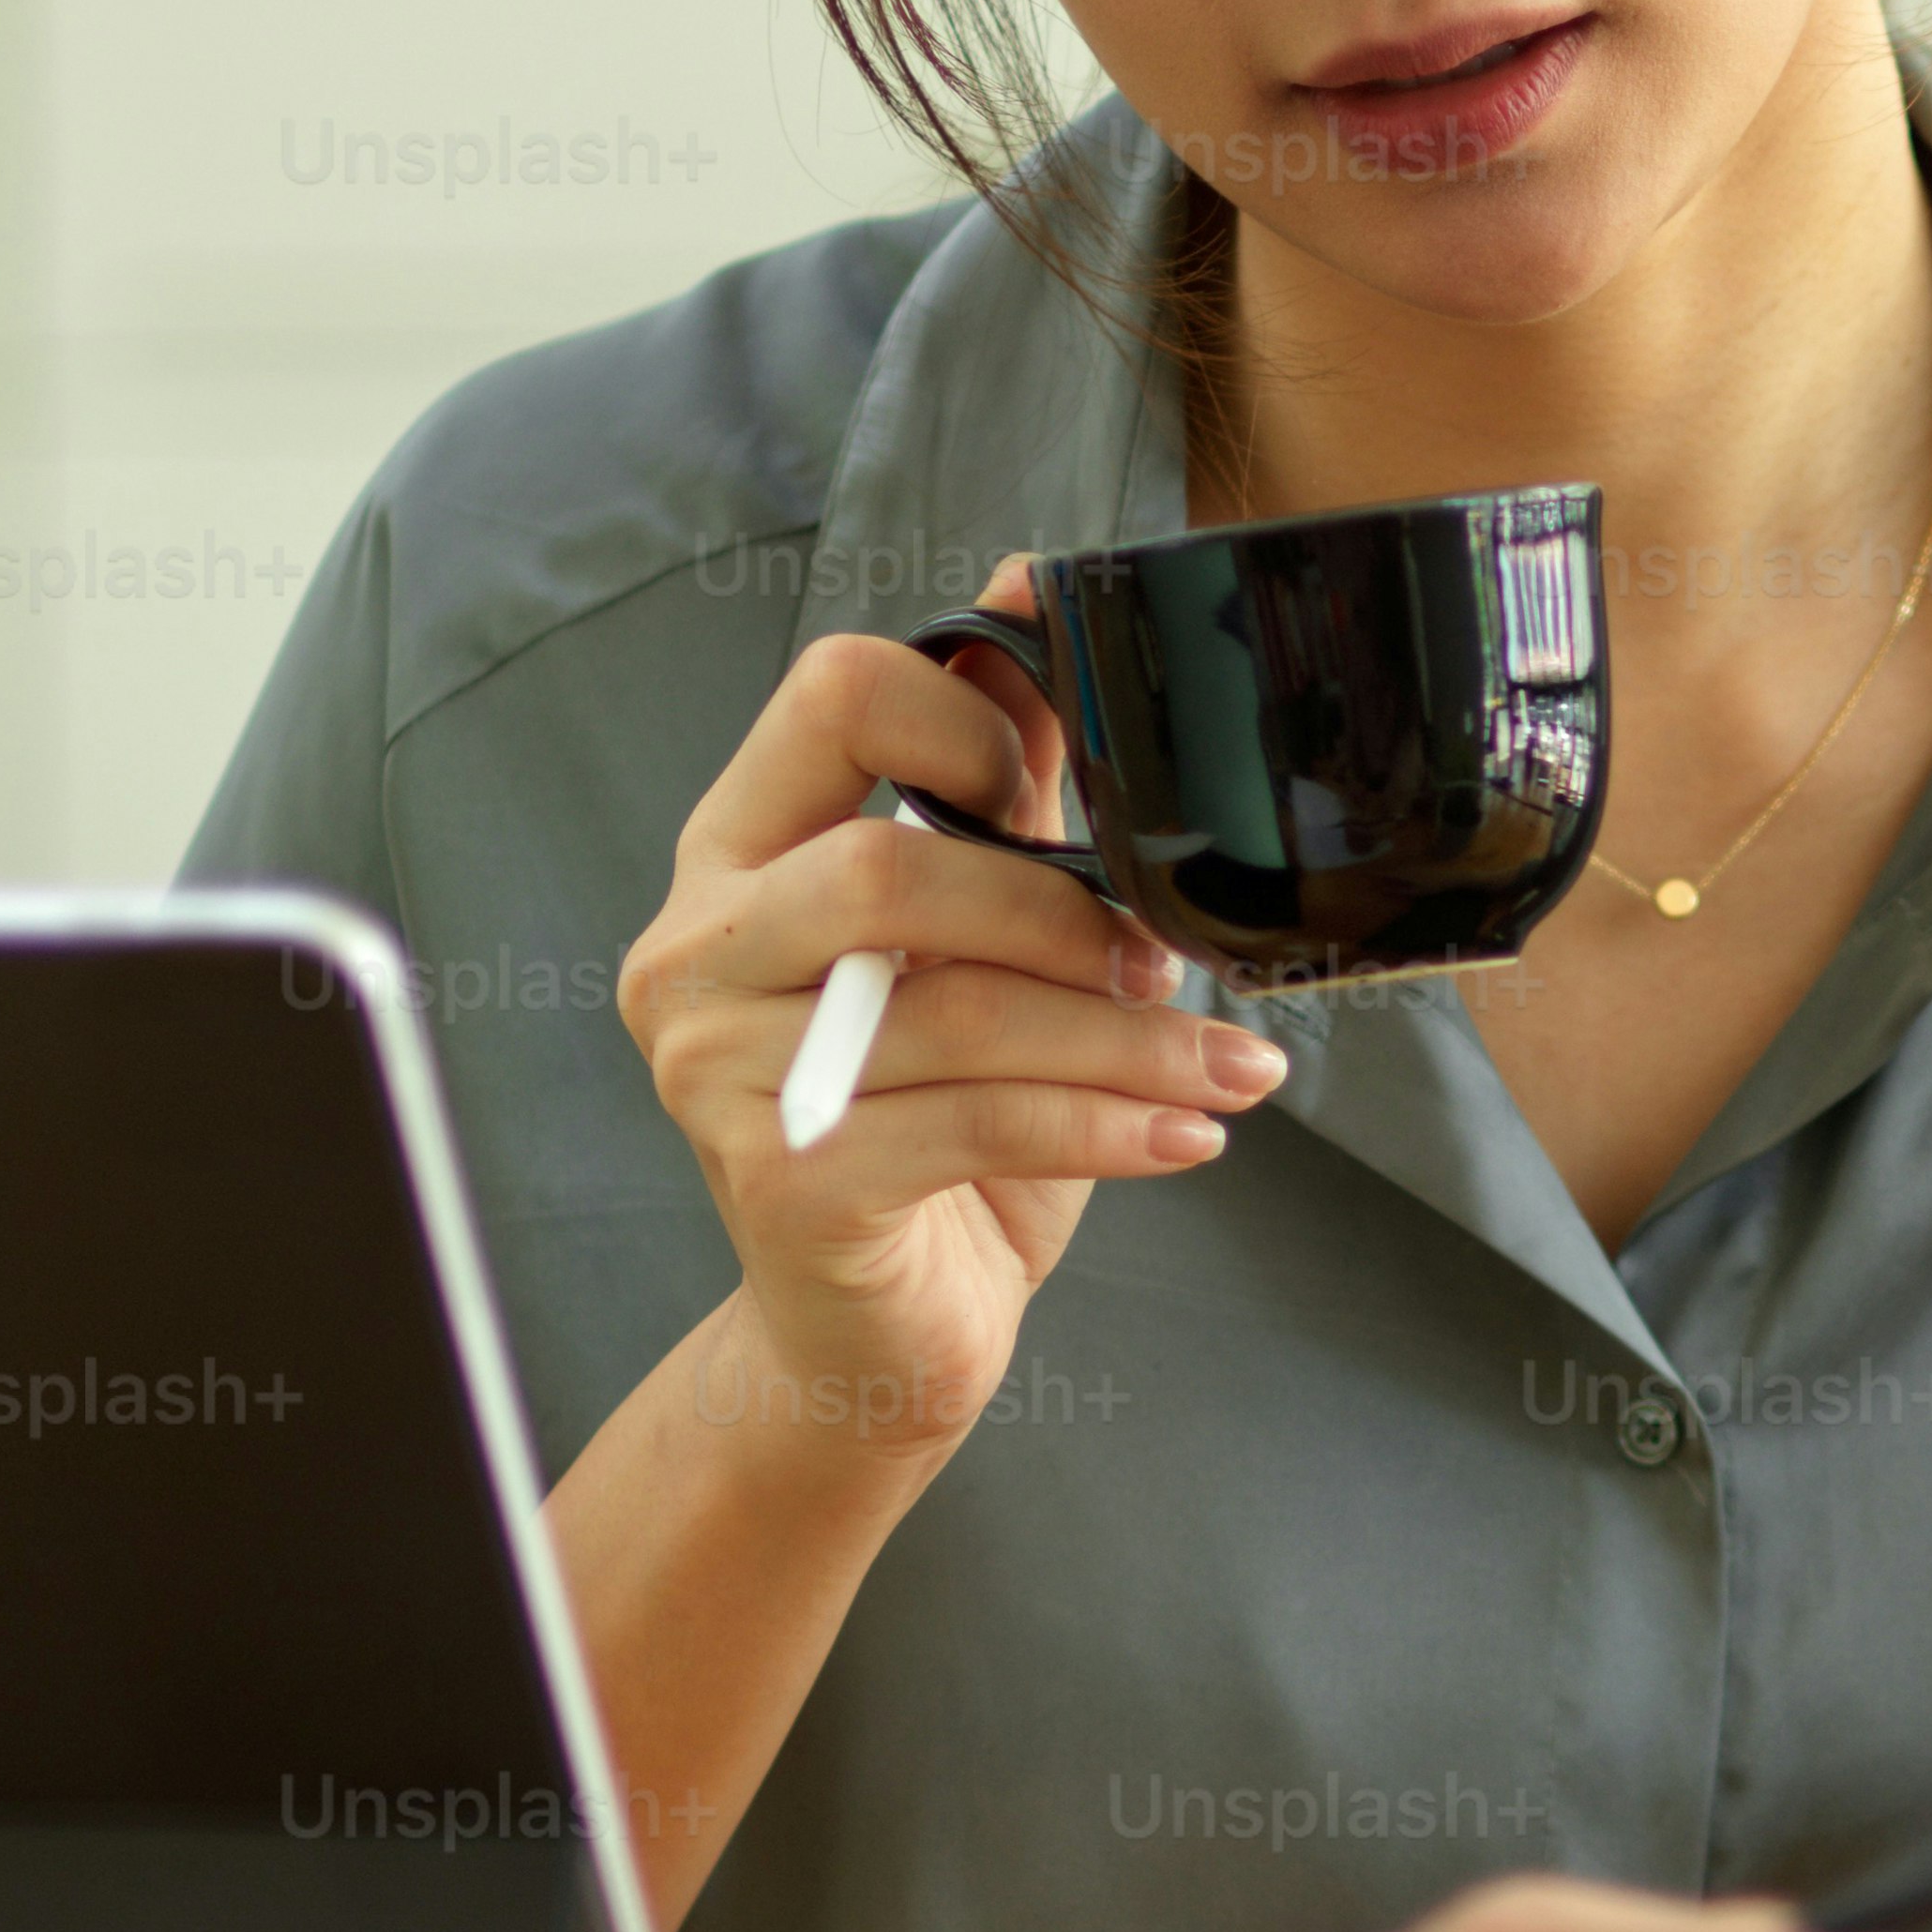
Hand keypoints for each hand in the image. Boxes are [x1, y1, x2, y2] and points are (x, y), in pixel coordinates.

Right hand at [616, 574, 1285, 1473]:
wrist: (873, 1335)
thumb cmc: (937, 1126)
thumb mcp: (978, 947)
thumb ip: (999, 791)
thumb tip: (1029, 595)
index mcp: (738, 854)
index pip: (828, 694)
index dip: (970, 712)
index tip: (1066, 790)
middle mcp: (698, 949)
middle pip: (888, 865)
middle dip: (1063, 911)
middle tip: (1166, 963)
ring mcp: (719, 1072)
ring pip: (958, 1012)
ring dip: (1130, 1041)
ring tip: (1234, 1069)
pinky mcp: (783, 1183)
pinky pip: (979, 1125)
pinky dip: (1110, 1126)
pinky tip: (1190, 1137)